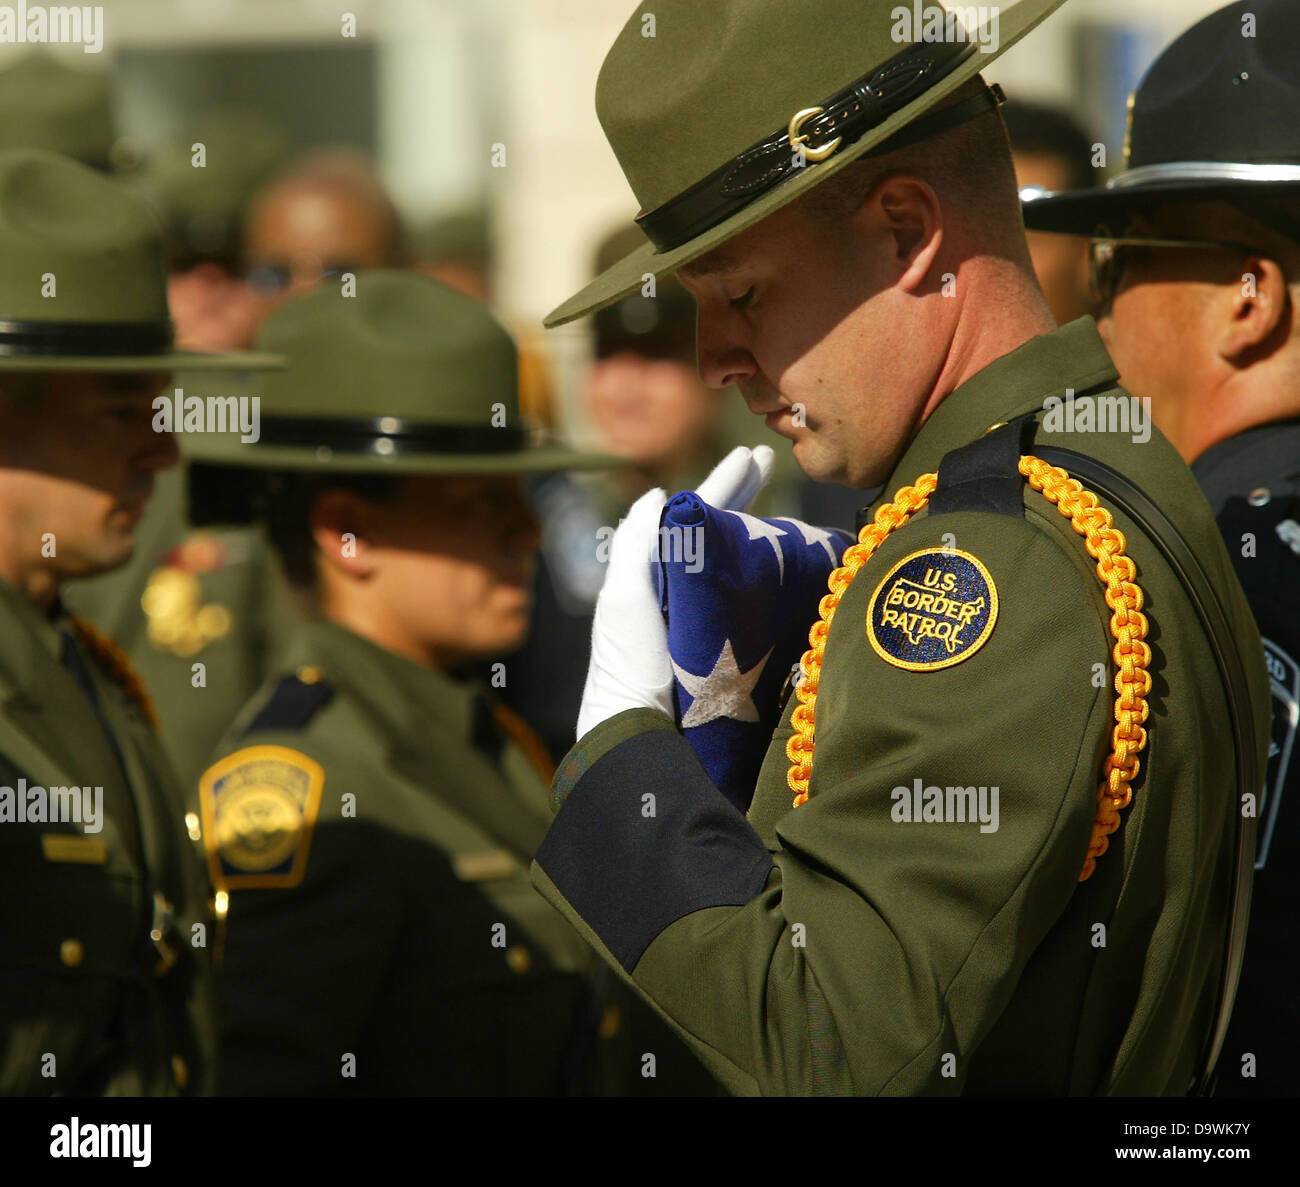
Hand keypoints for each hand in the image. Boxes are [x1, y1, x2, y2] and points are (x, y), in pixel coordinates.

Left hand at [575, 446, 775, 739]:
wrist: (642, 727)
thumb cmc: (629, 661)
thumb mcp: (623, 595)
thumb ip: (636, 542)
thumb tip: (658, 495)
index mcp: (655, 571)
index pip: (694, 514)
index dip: (724, 483)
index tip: (751, 455)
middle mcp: (681, 587)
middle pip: (718, 526)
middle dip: (743, 491)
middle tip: (772, 457)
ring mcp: (704, 613)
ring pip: (734, 556)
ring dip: (757, 524)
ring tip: (781, 495)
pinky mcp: (724, 641)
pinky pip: (747, 595)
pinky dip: (763, 571)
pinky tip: (786, 557)